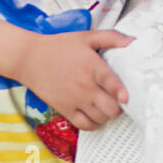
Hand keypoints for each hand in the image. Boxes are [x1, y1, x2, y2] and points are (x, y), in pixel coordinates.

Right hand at [15, 30, 132, 130]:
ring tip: (109, 107)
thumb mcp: (86, 37)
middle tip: (120, 100)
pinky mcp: (65, 109)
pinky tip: (96, 116)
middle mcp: (85, 86)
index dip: (122, 93)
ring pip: (100, 118)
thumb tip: (133, 41)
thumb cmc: (60, 47)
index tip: (127, 98)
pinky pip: (84, 125)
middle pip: (110, 108)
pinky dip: (94, 124)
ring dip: (108, 115)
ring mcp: (75, 100)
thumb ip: (111, 37)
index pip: (112, 84)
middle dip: (119, 106)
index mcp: (93, 67)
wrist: (30, 59)